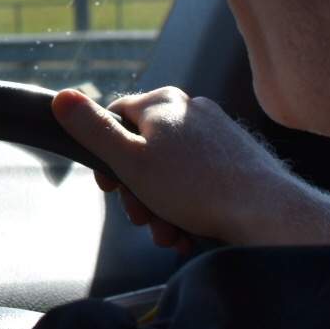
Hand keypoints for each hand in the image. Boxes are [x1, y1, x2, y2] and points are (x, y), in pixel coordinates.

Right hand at [52, 87, 329, 247]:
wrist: (268, 214)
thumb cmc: (195, 189)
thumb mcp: (128, 161)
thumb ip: (92, 129)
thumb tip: (61, 97)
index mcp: (161, 103)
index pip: (114, 117)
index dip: (103, 155)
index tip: (108, 187)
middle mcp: (190, 109)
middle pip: (143, 148)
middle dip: (137, 190)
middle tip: (141, 217)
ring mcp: (217, 131)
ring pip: (171, 168)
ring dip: (162, 203)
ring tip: (169, 232)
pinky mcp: (237, 155)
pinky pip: (199, 177)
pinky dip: (189, 203)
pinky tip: (190, 229)